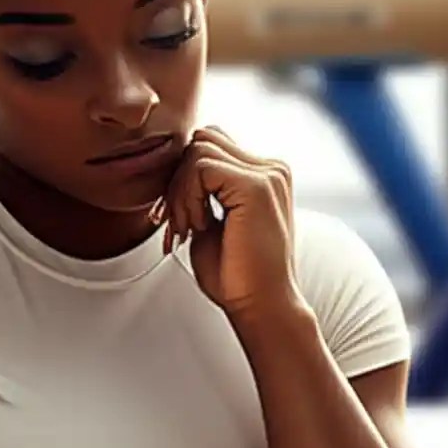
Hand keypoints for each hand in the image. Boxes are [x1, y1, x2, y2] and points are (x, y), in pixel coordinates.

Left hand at [157, 127, 306, 320]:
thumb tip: (175, 169)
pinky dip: (188, 197)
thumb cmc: (236, 275)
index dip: (186, 179)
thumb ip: (202, 191)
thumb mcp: (213, 222)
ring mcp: (268, 174)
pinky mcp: (257, 186)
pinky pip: (201, 168)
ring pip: (199, 149)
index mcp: (265, 174)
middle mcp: (272, 168)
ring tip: (191, 227)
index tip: (182, 220)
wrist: (262, 307)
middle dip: (180, 179)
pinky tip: (199, 227)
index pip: (211, 146)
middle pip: (203, 140)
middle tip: (181, 223)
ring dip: (182, 190)